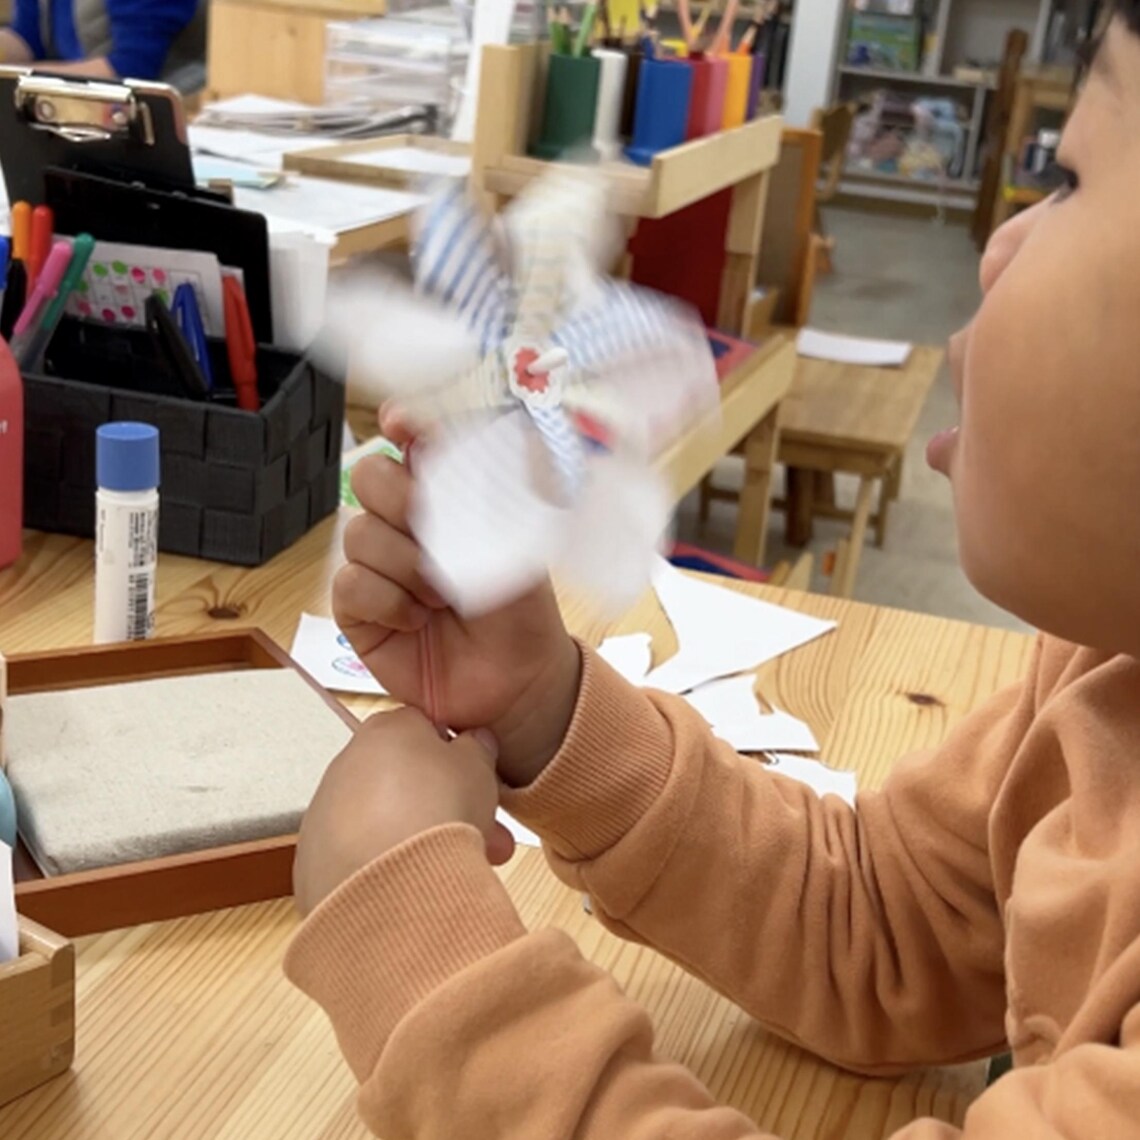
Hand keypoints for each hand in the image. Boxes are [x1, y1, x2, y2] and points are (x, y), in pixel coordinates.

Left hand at [294, 708, 512, 915]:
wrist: (392, 879)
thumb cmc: (438, 809)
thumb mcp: (478, 765)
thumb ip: (477, 748)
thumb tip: (475, 743)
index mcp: (387, 728)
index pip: (424, 729)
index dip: (458, 759)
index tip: (478, 784)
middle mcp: (348, 762)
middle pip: (407, 779)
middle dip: (447, 807)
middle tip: (484, 836)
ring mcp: (326, 810)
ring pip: (385, 820)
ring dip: (419, 838)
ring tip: (454, 867)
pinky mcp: (315, 858)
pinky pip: (362, 854)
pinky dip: (386, 866)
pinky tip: (413, 884)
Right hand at [333, 407, 581, 786]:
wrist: (516, 681)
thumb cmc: (520, 611)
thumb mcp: (515, 544)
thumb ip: (480, 493)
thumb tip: (439, 451)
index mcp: (444, 498)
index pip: (412, 444)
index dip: (401, 425)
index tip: (398, 424)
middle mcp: (404, 524)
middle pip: (368, 477)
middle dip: (402, 501)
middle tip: (439, 539)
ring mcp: (377, 566)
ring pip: (358, 533)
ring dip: (405, 565)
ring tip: (442, 596)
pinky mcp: (358, 611)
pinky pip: (350, 584)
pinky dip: (386, 601)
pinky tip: (416, 620)